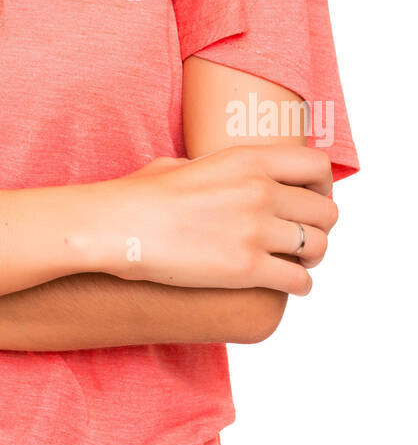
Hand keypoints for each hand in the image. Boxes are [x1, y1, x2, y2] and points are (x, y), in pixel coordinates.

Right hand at [84, 144, 337, 294]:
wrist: (117, 227)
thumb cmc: (140, 196)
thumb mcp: (183, 165)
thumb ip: (214, 169)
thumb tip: (213, 175)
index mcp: (249, 159)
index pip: (317, 165)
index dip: (322, 186)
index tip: (312, 199)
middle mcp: (261, 190)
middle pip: (326, 210)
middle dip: (319, 227)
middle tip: (302, 239)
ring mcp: (256, 229)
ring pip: (319, 247)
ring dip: (311, 258)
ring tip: (294, 263)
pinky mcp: (248, 269)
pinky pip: (300, 281)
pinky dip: (298, 285)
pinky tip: (282, 285)